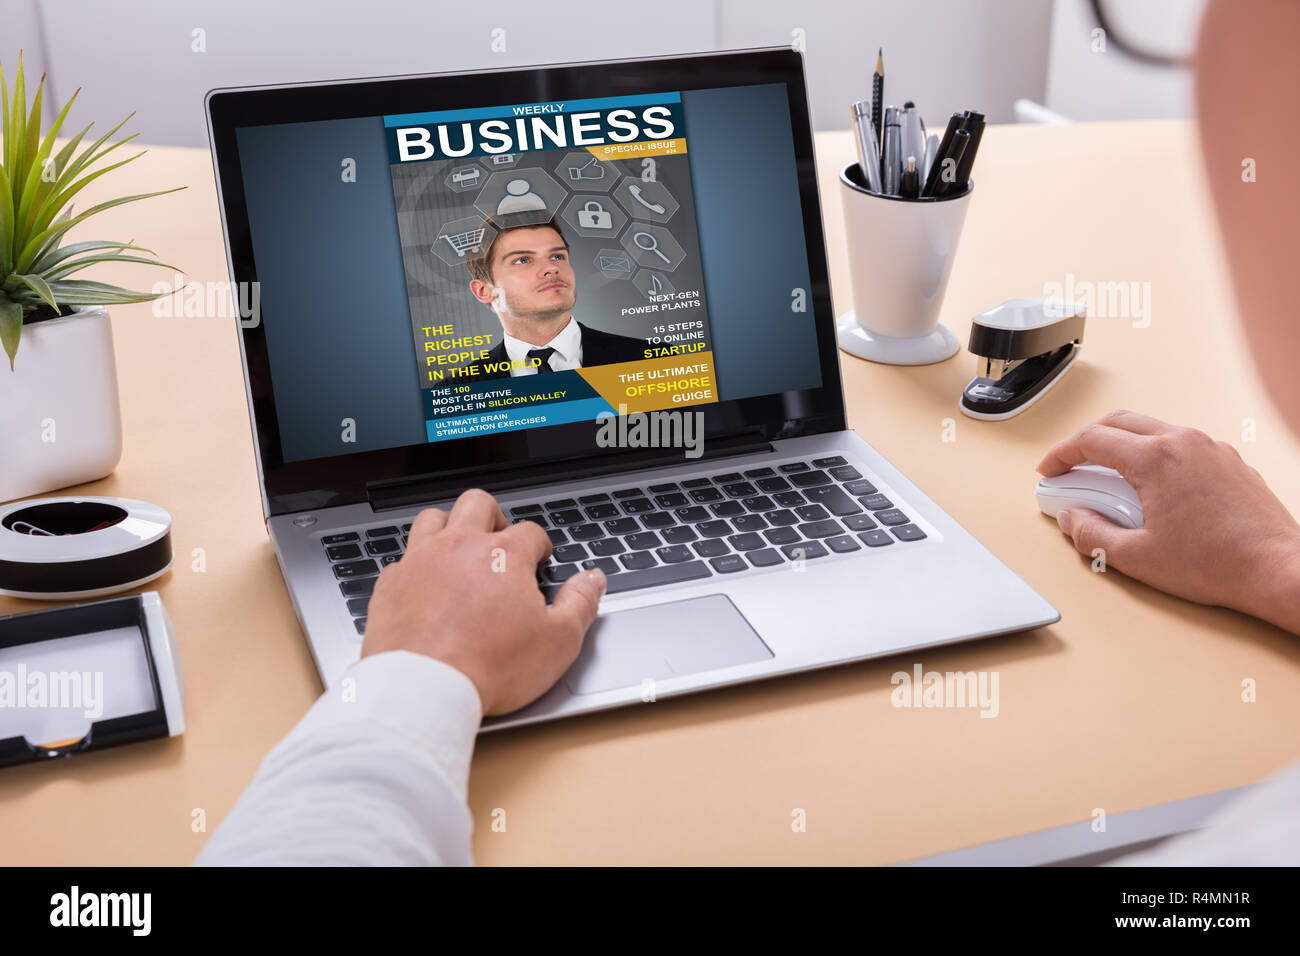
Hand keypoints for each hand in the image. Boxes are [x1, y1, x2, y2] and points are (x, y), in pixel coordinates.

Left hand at [360, 489, 605, 714]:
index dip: (540, 544)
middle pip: (477, 504)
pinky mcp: (390, 585)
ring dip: (448, 527)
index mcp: (504, 555)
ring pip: (432, 519)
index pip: (530, 531)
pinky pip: (401, 559)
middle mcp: (459, 546)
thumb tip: (593, 580)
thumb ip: (581, 603)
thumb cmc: (490, 667)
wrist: (424, 689)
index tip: (540, 558)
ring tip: (458, 549)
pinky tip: (423, 585)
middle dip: (493, 516)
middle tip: (500, 538)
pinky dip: (415, 566)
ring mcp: (420, 562)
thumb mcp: (558, 641)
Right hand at [1037, 410, 1299, 632]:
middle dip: (1086, 441)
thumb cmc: (1219, 563)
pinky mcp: (1229, 462)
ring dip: (1121, 445)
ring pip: (1151, 429)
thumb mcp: (1136, 557)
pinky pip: (1180, 444)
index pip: (1091, 440)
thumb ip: (1091, 534)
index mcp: (1156, 459)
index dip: (1060, 455)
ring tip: (1108, 478)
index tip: (1050, 470)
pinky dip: (1154, 455)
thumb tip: (1072, 519)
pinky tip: (1151, 486)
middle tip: (1070, 466)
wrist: (1278, 570)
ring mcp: (1211, 449)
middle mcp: (1184, 443)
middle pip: (1119, 422)